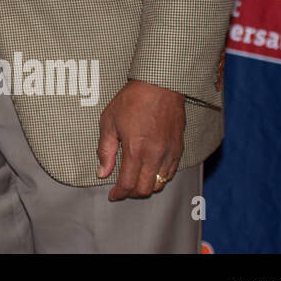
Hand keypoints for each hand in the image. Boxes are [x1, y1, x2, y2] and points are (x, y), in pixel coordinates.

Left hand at [96, 79, 185, 199]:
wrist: (160, 85)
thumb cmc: (132, 100)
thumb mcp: (109, 122)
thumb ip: (105, 150)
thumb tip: (102, 172)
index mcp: (135, 150)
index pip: (128, 184)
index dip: (119, 193)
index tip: (113, 195)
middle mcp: (155, 156)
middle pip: (145, 189)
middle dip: (132, 193)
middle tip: (123, 188)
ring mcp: (169, 153)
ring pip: (160, 183)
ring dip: (147, 186)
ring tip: (136, 179)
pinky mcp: (178, 148)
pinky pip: (170, 172)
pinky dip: (159, 177)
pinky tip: (150, 170)